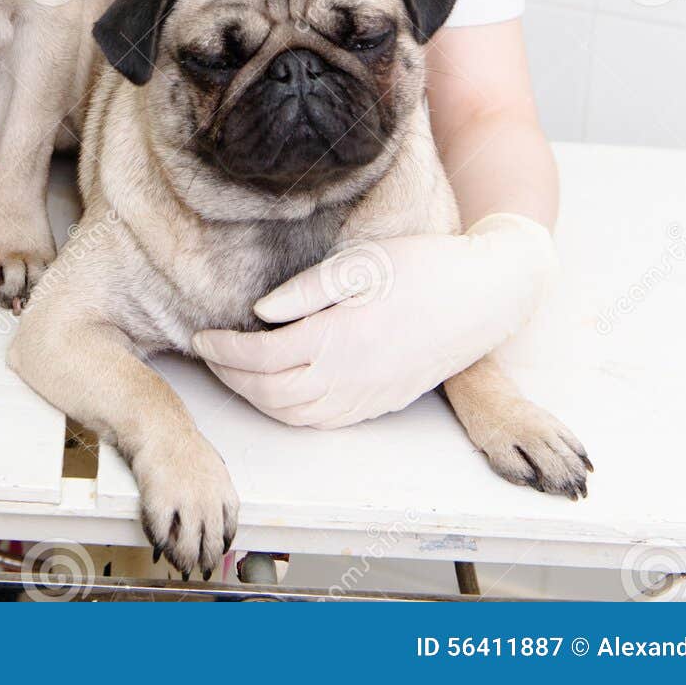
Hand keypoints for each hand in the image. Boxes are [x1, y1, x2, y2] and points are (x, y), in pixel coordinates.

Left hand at [191, 214, 559, 429]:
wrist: (483, 299)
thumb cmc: (424, 269)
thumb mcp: (363, 262)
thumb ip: (307, 290)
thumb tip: (260, 312)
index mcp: (341, 338)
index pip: (262, 358)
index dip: (224, 351)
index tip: (202, 336)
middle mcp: (351, 378)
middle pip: (270, 394)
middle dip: (230, 377)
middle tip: (209, 353)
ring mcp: (366, 397)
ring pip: (293, 415)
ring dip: (255, 398)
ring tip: (235, 370)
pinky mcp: (379, 404)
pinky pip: (321, 422)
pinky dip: (287, 412)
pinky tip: (277, 390)